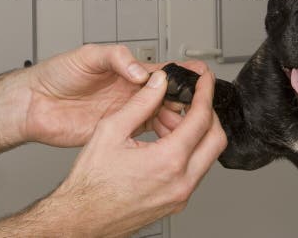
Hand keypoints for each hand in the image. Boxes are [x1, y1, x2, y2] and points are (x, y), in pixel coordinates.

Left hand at [19, 44, 205, 146]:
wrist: (34, 104)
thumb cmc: (55, 75)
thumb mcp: (86, 56)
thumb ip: (115, 58)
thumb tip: (139, 69)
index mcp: (126, 70)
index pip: (161, 70)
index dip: (182, 72)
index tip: (201, 75)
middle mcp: (129, 91)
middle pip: (167, 96)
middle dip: (187, 100)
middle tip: (204, 106)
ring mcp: (125, 112)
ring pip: (161, 116)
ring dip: (177, 120)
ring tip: (192, 125)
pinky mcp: (117, 132)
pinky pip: (145, 134)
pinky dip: (162, 137)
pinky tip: (172, 141)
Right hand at [47, 68, 227, 236]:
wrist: (82, 217)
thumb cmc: (90, 182)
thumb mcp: (111, 130)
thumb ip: (140, 103)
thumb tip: (158, 83)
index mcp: (168, 161)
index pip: (201, 118)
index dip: (205, 93)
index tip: (205, 81)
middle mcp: (181, 182)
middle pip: (216, 138)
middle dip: (208, 113)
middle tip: (194, 98)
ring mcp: (180, 195)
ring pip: (208, 156)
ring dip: (196, 133)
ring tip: (168, 120)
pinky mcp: (176, 202)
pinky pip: (195, 171)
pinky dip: (188, 150)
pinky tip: (165, 140)